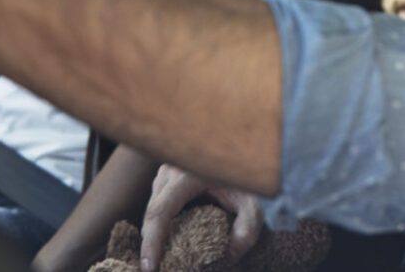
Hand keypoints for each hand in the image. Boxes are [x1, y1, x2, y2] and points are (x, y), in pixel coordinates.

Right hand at [139, 165, 261, 271]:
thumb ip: (247, 229)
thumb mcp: (253, 201)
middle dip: (152, 243)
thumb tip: (229, 256)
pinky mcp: (170, 173)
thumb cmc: (248, 171)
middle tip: (155, 268)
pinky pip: (159, 200)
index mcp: (187, 174)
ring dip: (157, 231)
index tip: (150, 267)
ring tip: (163, 256)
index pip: (159, 212)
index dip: (152, 242)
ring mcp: (168, 168)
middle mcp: (172, 169)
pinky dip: (162, 220)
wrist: (245, 144)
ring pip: (154, 206)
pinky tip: (171, 237)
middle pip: (152, 211)